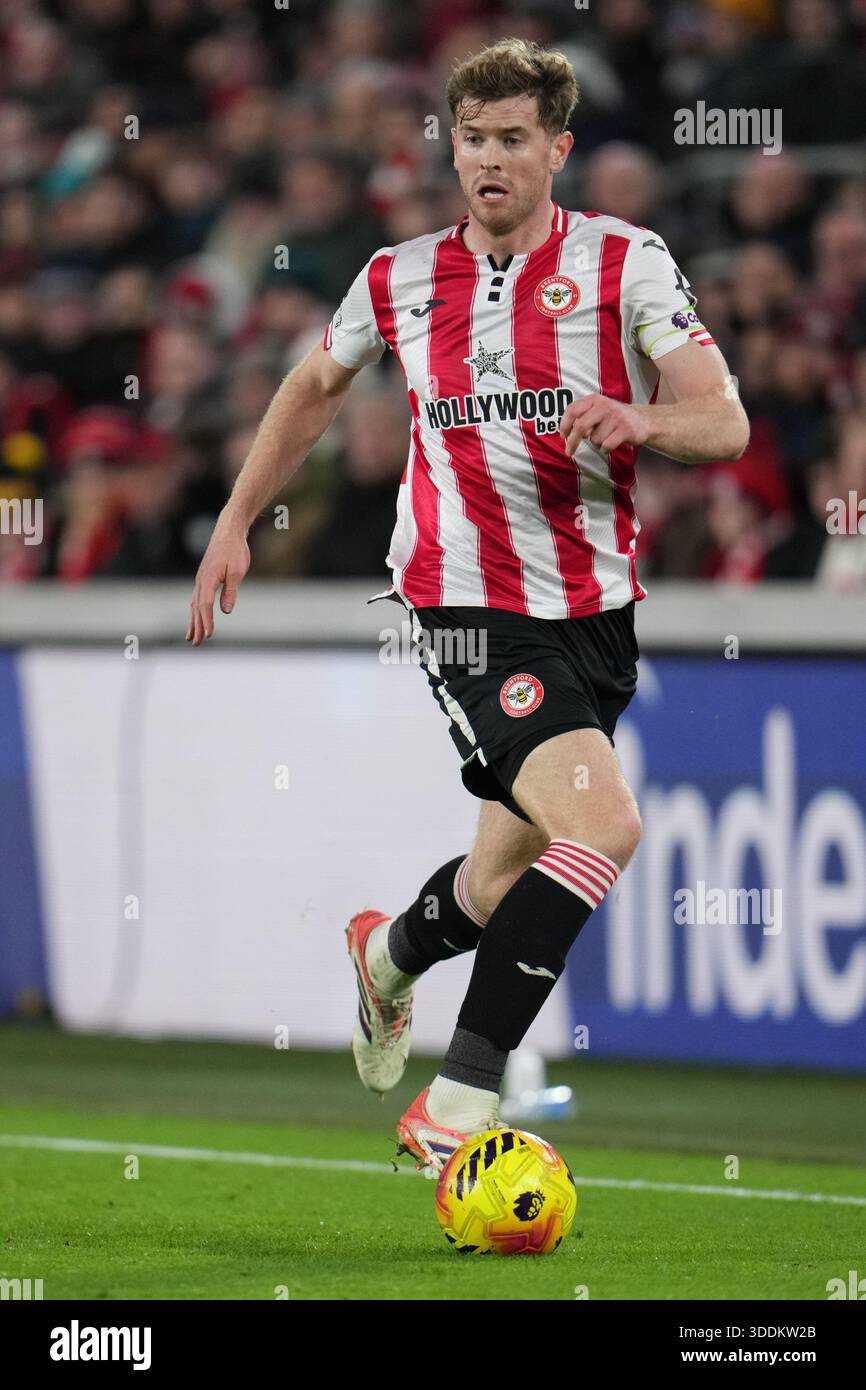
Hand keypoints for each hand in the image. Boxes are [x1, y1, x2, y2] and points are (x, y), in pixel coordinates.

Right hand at [186, 517, 250, 645]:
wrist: (228, 532)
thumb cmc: (235, 550)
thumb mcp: (238, 571)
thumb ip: (231, 591)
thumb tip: (226, 611)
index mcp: (208, 579)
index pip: (206, 605)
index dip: (207, 621)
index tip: (209, 635)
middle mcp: (200, 581)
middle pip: (197, 608)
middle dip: (197, 627)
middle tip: (197, 644)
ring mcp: (200, 580)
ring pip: (194, 605)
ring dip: (193, 622)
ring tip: (192, 638)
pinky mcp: (203, 579)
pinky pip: (197, 599)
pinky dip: (195, 612)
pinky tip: (196, 619)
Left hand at [559, 395, 649, 456]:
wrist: (642, 420)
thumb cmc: (613, 418)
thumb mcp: (596, 411)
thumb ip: (582, 418)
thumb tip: (569, 433)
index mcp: (594, 399)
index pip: (573, 410)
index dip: (564, 424)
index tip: (563, 435)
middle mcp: (605, 405)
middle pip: (581, 426)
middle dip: (572, 442)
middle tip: (569, 452)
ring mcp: (616, 417)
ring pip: (595, 439)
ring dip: (597, 443)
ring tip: (606, 437)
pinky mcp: (625, 429)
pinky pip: (606, 446)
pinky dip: (606, 449)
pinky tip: (612, 443)